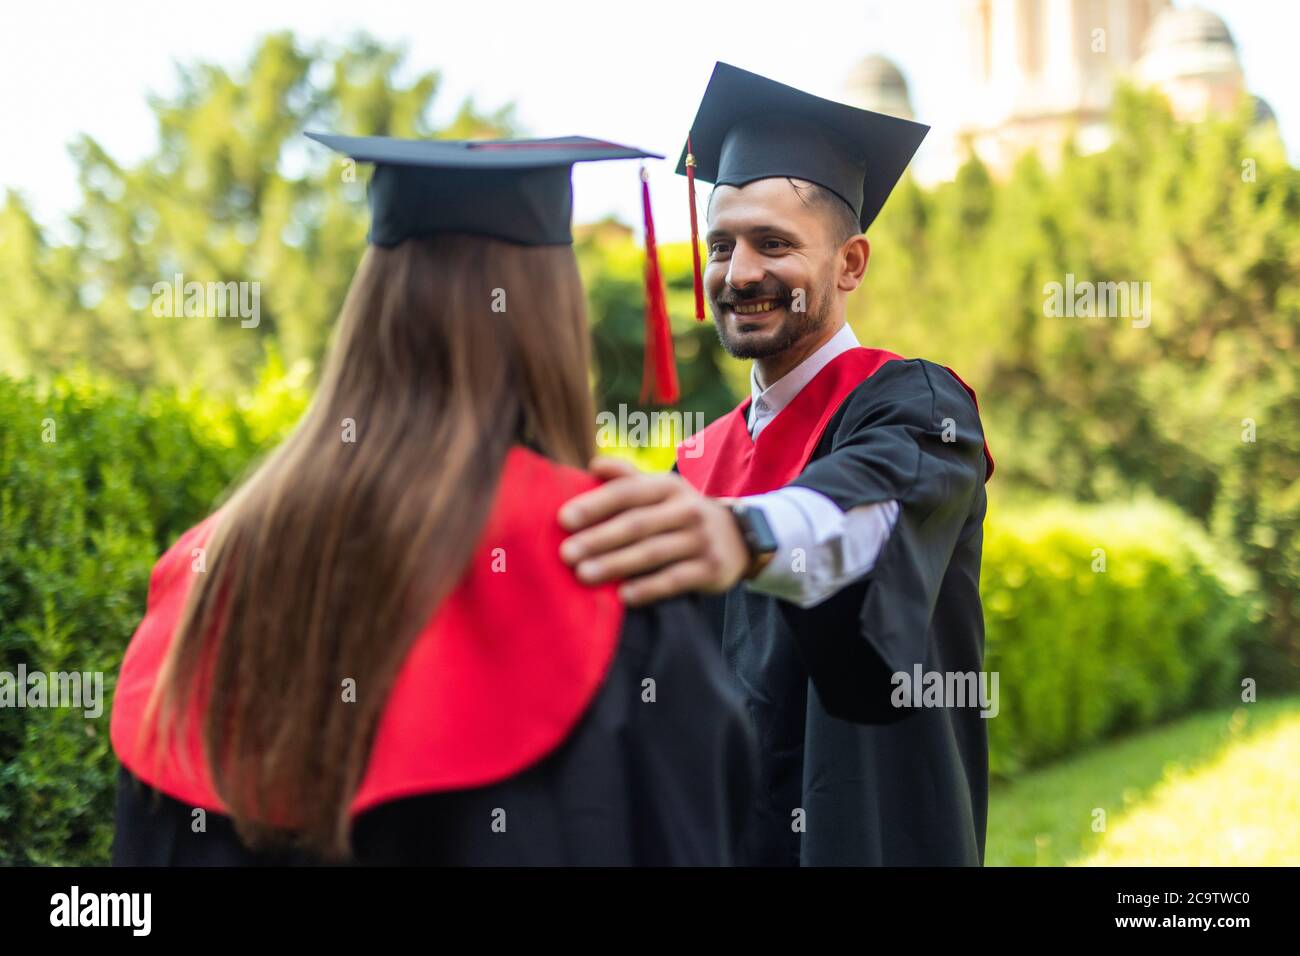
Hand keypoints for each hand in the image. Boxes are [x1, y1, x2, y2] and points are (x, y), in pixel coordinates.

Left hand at [558, 456, 749, 605]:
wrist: (740, 537)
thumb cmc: (681, 513)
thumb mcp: (661, 490)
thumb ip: (628, 477)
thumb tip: (593, 464)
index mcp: (668, 486)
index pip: (627, 492)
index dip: (595, 504)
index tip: (563, 519)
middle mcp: (687, 509)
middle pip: (636, 524)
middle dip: (599, 539)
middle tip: (565, 553)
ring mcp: (701, 539)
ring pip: (653, 553)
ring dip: (616, 564)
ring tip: (584, 575)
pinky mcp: (711, 568)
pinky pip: (675, 580)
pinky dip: (648, 588)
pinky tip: (623, 596)